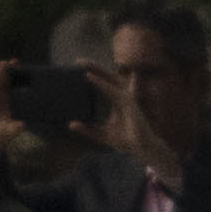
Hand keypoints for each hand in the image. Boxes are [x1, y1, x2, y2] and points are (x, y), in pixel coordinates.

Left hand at [81, 57, 185, 184]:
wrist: (140, 149)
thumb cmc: (125, 140)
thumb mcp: (101, 134)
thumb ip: (87, 129)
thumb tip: (70, 124)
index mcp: (117, 102)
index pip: (104, 85)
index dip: (93, 76)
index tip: (78, 69)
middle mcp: (122, 97)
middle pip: (107, 78)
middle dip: (94, 68)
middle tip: (78, 61)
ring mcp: (126, 99)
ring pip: (110, 80)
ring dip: (97, 71)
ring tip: (83, 65)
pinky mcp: (129, 103)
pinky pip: (113, 90)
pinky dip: (101, 83)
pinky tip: (90, 77)